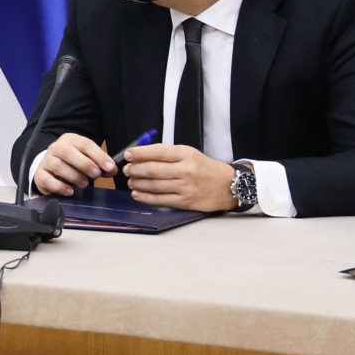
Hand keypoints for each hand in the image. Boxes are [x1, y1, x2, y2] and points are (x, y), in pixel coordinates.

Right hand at [33, 132, 116, 195]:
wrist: (51, 168)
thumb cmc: (73, 163)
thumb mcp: (87, 159)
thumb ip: (100, 164)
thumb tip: (112, 170)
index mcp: (70, 140)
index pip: (84, 144)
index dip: (98, 156)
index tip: (109, 167)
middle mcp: (56, 148)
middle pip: (67, 152)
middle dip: (84, 164)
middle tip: (96, 175)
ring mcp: (46, 161)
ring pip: (57, 166)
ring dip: (74, 176)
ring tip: (84, 184)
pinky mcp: (40, 175)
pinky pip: (47, 180)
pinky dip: (60, 186)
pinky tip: (70, 191)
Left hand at [121, 143, 236, 210]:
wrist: (227, 185)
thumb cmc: (204, 168)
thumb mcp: (189, 153)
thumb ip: (166, 154)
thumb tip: (139, 155)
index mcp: (186, 154)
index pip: (158, 152)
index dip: (139, 153)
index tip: (127, 155)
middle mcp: (186, 170)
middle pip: (152, 170)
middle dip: (134, 170)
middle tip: (126, 170)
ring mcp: (186, 187)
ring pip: (154, 185)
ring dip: (137, 183)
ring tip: (131, 181)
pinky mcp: (185, 202)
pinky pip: (160, 200)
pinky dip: (145, 197)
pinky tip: (137, 194)